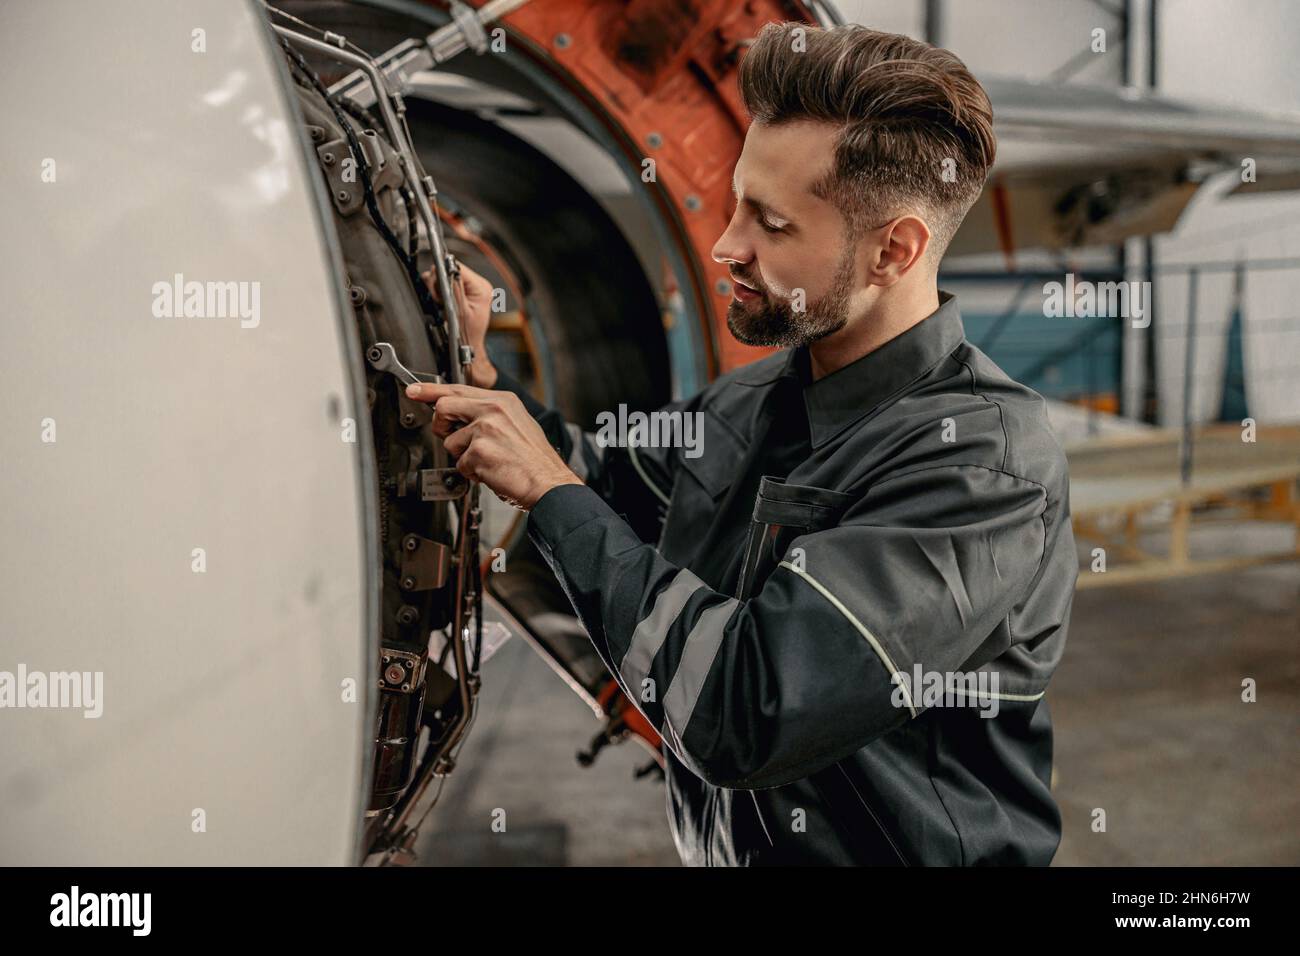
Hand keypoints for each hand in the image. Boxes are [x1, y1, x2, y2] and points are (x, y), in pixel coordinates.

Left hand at [404, 381, 582, 510]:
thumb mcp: (517, 423)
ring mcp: (485, 430)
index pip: (459, 389)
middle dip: (441, 426)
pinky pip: (460, 464)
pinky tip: (491, 471)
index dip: (431, 390)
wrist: (548, 483)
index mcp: (503, 401)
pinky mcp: (479, 452)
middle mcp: (493, 410)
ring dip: (463, 456)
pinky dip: (471, 473)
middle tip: (451, 437)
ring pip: (450, 441)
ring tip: (487, 461)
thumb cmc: (535, 460)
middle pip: (444, 407)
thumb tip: (461, 414)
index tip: (414, 391)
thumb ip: (490, 414)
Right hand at [422, 261, 497, 387]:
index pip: (456, 268)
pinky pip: (445, 283)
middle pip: (449, 270)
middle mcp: (478, 284)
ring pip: (445, 276)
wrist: (466, 348)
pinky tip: (442, 303)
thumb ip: (451, 290)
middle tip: (440, 301)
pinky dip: (439, 292)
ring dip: (438, 288)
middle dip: (439, 284)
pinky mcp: (463, 291)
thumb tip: (441, 272)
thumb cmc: (466, 335)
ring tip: (441, 304)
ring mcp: (471, 287)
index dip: (441, 276)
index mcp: (481, 287)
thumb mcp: (458, 312)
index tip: (437, 290)